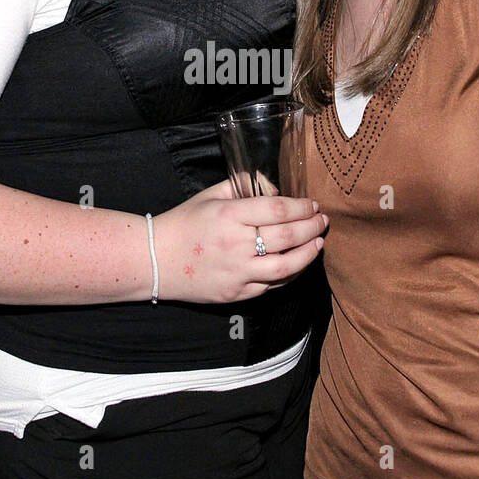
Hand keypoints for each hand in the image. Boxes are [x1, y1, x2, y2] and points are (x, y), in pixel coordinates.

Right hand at [153, 179, 326, 304]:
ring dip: (309, 253)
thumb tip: (273, 185)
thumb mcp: (210, 195)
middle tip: (323, 221)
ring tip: (318, 243)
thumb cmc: (184, 223)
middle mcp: (237, 244)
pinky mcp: (237, 293)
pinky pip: (272, 285)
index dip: (302, 207)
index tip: (313, 205)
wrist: (156, 260)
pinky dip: (291, 274)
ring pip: (287, 266)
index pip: (279, 210)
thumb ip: (243, 185)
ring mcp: (238, 272)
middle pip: (288, 236)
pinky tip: (299, 264)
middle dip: (312, 227)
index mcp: (230, 215)